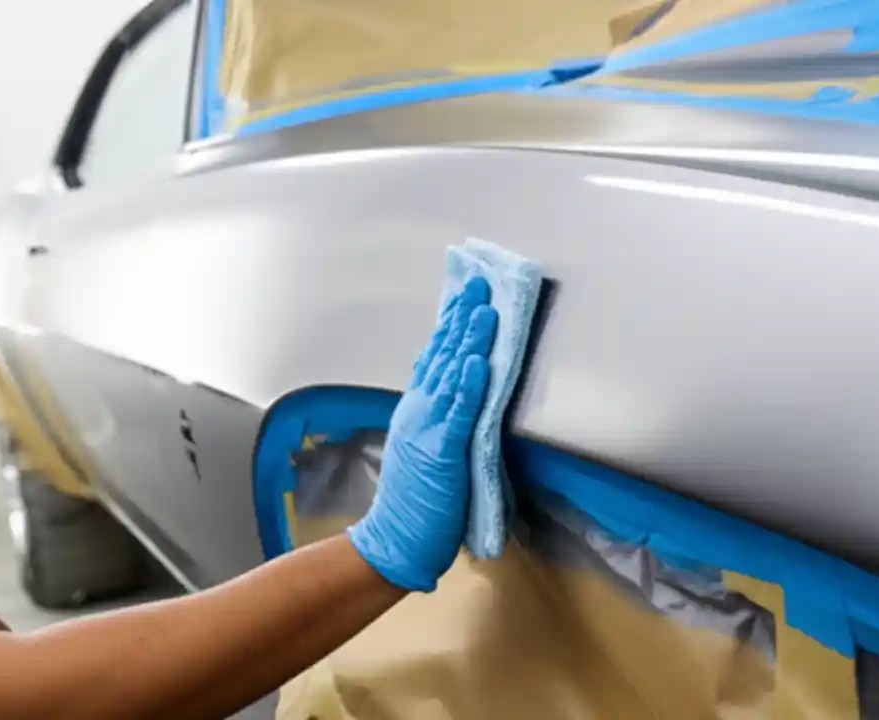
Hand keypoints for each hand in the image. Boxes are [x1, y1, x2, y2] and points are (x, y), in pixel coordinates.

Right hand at [348, 276, 497, 590]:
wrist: (394, 541)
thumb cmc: (415, 502)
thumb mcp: (425, 448)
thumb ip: (439, 417)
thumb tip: (458, 389)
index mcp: (418, 410)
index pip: (436, 357)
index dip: (452, 324)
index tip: (466, 294)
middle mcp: (420, 411)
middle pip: (443, 354)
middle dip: (462, 316)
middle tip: (478, 282)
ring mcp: (429, 429)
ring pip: (452, 374)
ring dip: (469, 339)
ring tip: (484, 308)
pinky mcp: (443, 451)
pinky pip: (459, 411)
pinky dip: (469, 384)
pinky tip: (479, 360)